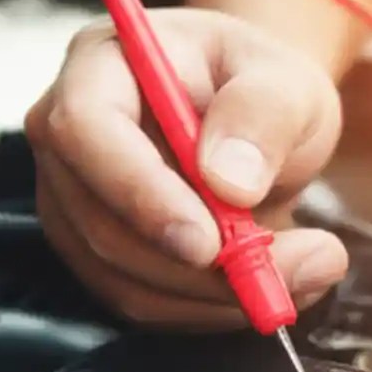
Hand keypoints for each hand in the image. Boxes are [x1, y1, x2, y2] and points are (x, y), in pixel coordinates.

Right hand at [25, 9, 347, 330]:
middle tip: (295, 266)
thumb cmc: (258, 87)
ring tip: (305, 269)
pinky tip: (266, 282)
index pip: (85, 129)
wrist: (252, 121)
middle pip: (99, 221)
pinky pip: (142, 301)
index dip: (139, 193)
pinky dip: (209, 307)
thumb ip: (264, 114)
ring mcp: (72, 200)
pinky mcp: (94, 253)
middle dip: (195, 267)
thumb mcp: (286, 80)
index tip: (208, 243)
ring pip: (122, 276)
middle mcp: (66, 135)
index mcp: (99, 65)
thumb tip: (231, 181)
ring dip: (214, 294)